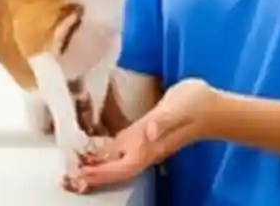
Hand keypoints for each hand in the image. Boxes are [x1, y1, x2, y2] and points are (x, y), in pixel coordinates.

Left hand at [78, 78, 216, 188]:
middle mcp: (144, 150)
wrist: (213, 107)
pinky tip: (92, 151)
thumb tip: (147, 134)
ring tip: (72, 166)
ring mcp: (144, 144)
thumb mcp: (178, 107)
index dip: (100, 174)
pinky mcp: (144, 135)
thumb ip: (162, 121)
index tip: (79, 174)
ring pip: (116, 163)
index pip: (121, 167)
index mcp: (149, 146)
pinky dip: (103, 155)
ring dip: (95, 167)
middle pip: (114, 170)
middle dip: (91, 175)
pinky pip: (120, 152)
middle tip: (65, 174)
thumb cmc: (196, 104)